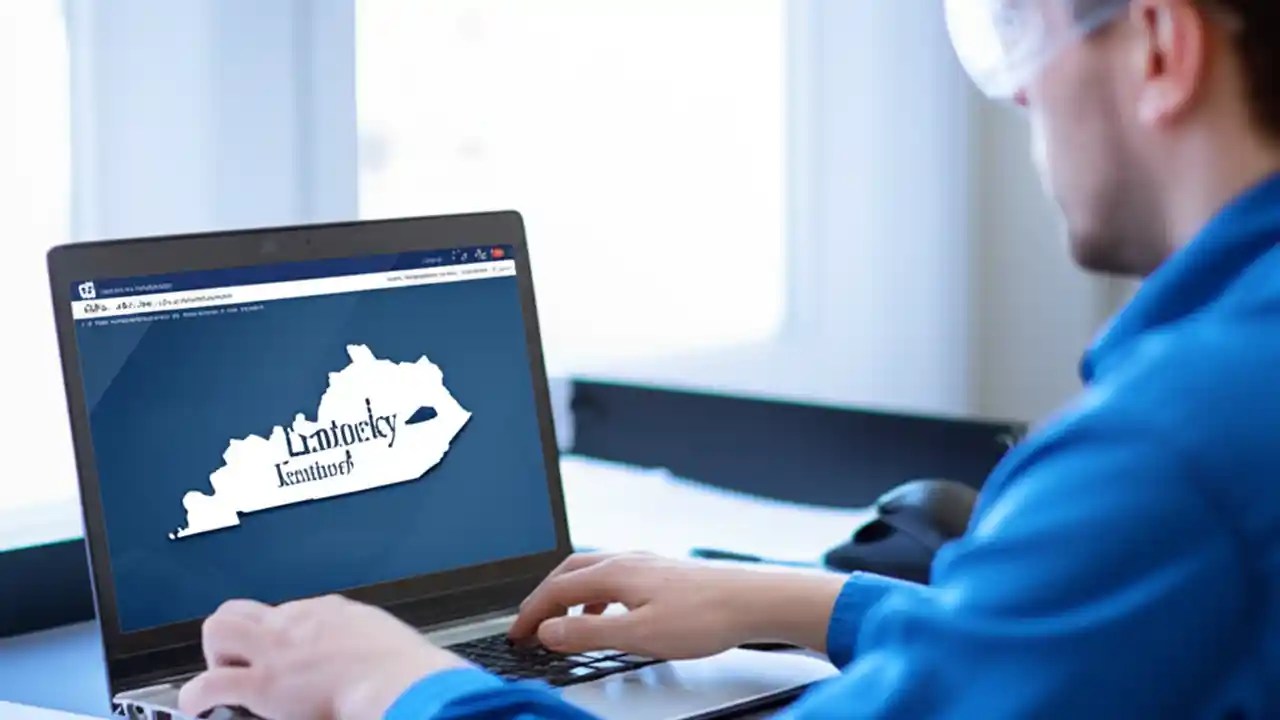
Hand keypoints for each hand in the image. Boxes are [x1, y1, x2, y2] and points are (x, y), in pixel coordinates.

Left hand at [179, 595, 467, 719]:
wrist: (399, 682)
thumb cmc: (405, 669)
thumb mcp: (386, 638)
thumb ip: (365, 640)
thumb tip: (369, 655)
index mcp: (330, 612)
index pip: (288, 613)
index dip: (279, 638)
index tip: (285, 660)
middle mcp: (297, 621)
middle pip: (242, 609)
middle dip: (234, 637)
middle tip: (245, 667)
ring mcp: (277, 649)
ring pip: (218, 627)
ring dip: (215, 656)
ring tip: (224, 681)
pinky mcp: (264, 683)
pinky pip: (209, 684)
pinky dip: (196, 696)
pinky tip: (198, 707)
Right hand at [508, 552, 845, 659]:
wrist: (753, 600)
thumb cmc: (705, 616)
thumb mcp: (637, 635)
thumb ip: (588, 635)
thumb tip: (548, 633)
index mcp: (614, 573)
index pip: (556, 589)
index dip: (532, 613)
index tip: (517, 634)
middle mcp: (627, 561)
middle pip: (570, 573)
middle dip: (545, 598)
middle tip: (531, 625)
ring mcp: (647, 564)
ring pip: (594, 574)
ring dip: (571, 598)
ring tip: (565, 626)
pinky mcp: (664, 573)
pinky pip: (616, 579)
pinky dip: (598, 598)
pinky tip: (612, 618)